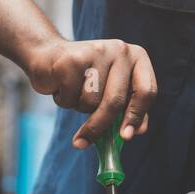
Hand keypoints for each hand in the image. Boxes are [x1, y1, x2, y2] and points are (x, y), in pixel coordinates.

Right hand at [21, 38, 157, 148]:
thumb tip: (139, 131)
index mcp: (137, 57)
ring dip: (78, 107)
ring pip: (91, 102)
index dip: (136, 116)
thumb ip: (129, 108)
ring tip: (73, 92)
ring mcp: (96, 52)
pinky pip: (70, 97)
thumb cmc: (85, 77)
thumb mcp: (112, 89)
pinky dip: (64, 101)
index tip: (125, 137)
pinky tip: (61, 86)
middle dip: (99, 125)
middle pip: (115, 101)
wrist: (48, 55)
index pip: (146, 91)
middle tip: (85, 142)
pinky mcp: (72, 60)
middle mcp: (120, 50)